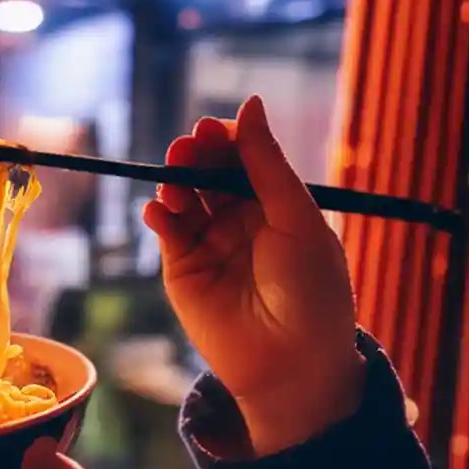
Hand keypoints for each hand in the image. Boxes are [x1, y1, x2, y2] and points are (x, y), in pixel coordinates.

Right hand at [142, 96, 362, 455]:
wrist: (292, 363)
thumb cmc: (310, 291)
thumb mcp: (296, 217)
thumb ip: (265, 162)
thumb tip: (248, 105)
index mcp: (277, 206)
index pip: (244, 158)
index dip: (227, 140)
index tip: (214, 129)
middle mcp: (241, 221)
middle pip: (209, 172)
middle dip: (196, 154)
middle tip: (188, 146)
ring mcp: (210, 245)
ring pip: (184, 197)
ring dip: (176, 181)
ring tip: (176, 181)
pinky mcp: (183, 271)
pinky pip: (167, 232)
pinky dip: (158, 215)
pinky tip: (160, 210)